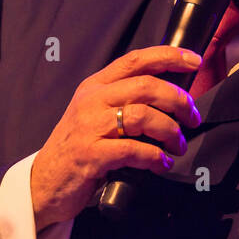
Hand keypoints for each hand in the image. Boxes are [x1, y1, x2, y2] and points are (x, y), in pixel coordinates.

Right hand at [29, 45, 203, 227]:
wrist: (44, 182)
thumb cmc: (79, 147)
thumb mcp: (96, 114)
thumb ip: (125, 101)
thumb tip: (172, 98)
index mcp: (95, 86)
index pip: (136, 60)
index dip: (168, 56)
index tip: (195, 61)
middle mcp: (91, 100)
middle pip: (146, 86)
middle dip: (178, 101)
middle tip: (192, 118)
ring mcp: (89, 127)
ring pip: (143, 116)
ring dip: (170, 131)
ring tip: (177, 146)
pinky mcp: (90, 155)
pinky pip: (133, 150)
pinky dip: (155, 157)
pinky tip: (162, 164)